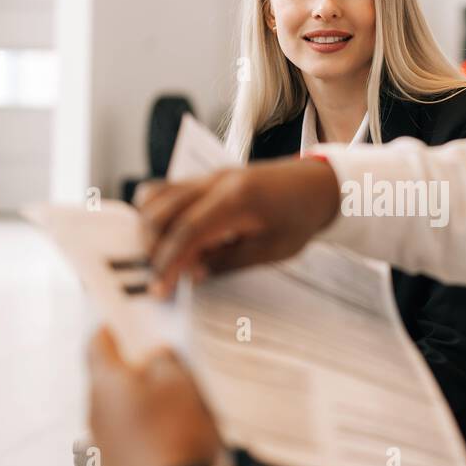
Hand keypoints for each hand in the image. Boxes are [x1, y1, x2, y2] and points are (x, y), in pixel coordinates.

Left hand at [86, 327, 222, 465]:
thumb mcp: (179, 384)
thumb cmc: (173, 433)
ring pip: (120, 409)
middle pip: (110, 379)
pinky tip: (172, 437)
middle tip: (164, 364)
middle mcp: (95, 410)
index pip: (97, 344)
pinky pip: (128, 437)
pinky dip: (146, 431)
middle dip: (134, 370)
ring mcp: (101, 442)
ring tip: (178, 406)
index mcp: (105, 382)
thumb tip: (155, 357)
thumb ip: (165, 361)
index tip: (117, 322)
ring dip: (142, 403)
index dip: (108, 330)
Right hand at [136, 157, 340, 298]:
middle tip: (160, 277)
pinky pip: (166, 190)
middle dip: (152, 247)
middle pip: (161, 210)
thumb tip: (191, 275)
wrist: (315, 185)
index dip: (169, 262)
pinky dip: (158, 214)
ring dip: (150, 229)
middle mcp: (215, 181)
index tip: (160, 289)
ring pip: (155, 195)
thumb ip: (228, 261)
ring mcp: (207, 175)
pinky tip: (171, 238)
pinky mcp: (204, 178)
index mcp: (236, 199)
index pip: (187, 230)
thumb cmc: (298, 219)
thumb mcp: (270, 250)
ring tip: (162, 257)